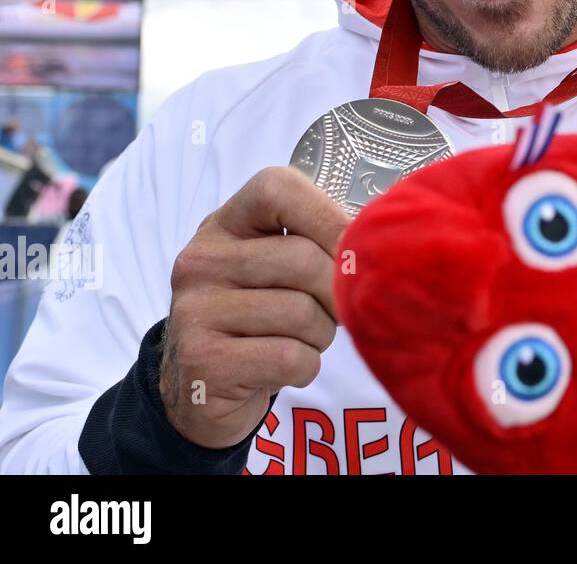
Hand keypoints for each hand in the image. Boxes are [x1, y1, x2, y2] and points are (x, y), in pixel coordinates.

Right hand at [159, 167, 349, 448]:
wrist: (204, 389)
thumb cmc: (261, 317)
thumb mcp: (277, 267)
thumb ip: (317, 242)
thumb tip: (380, 242)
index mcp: (224, 225)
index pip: (277, 189)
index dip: (328, 217)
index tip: (350, 250)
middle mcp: (200, 260)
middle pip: (302, 259)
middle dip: (334, 294)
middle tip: (331, 313)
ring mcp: (195, 311)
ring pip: (301, 313)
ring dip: (321, 336)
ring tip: (303, 341)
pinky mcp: (203, 361)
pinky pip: (289, 357)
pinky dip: (305, 367)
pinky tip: (285, 368)